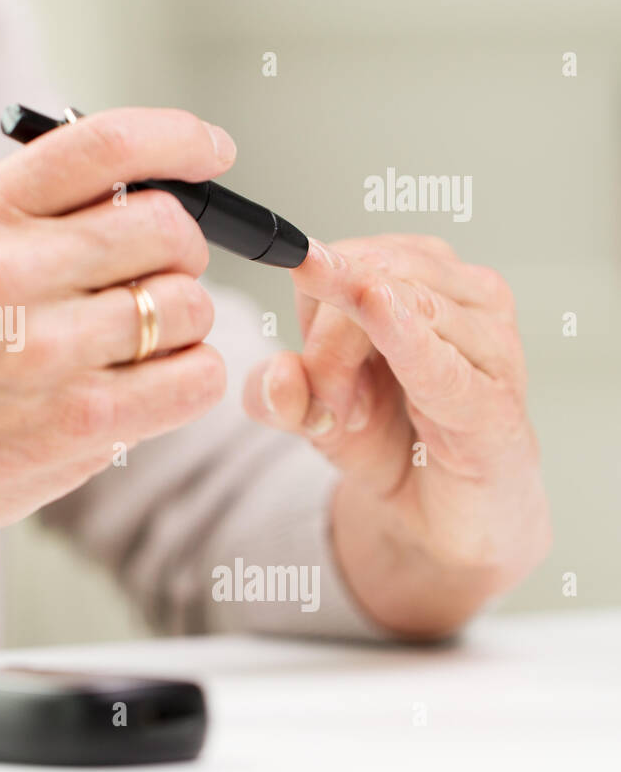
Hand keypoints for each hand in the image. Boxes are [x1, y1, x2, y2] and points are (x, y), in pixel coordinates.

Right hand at [0, 108, 236, 648]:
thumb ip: (35, 216)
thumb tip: (150, 189)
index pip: (106, 144)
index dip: (179, 139)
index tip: (211, 152)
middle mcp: (11, 271)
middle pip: (167, 227)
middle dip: (179, 254)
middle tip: (151, 282)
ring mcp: (46, 349)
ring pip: (189, 305)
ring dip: (180, 327)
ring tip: (131, 349)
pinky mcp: (79, 422)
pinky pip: (196, 377)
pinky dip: (189, 380)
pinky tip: (148, 387)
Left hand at [241, 234, 550, 636]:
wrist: (445, 517)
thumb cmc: (390, 442)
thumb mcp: (310, 413)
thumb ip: (275, 394)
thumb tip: (277, 371)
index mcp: (418, 276)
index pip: (350, 255)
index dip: (312, 304)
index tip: (307, 370)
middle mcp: (464, 294)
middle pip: (373, 274)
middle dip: (327, 342)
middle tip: (324, 405)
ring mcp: (492, 344)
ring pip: (400, 310)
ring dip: (349, 372)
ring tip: (352, 419)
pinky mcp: (496, 404)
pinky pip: (443, 362)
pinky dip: (409, 341)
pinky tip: (389, 321)